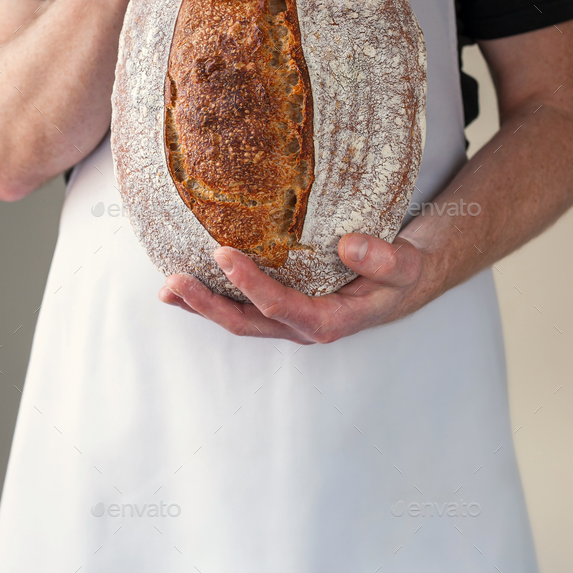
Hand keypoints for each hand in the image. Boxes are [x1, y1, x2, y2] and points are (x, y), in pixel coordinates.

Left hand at [158, 234, 426, 343]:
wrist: (397, 285)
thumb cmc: (398, 275)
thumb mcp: (405, 265)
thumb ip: (383, 259)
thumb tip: (348, 245)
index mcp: (328, 321)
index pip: (282, 307)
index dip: (251, 286)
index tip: (225, 255)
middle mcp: (300, 327)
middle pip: (246, 322)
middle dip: (207, 304)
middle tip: (175, 282)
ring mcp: (287, 320)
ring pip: (237, 318)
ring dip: (201, 305)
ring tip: (168, 288)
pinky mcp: (279, 308)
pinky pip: (241, 306)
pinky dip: (213, 295)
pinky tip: (189, 279)